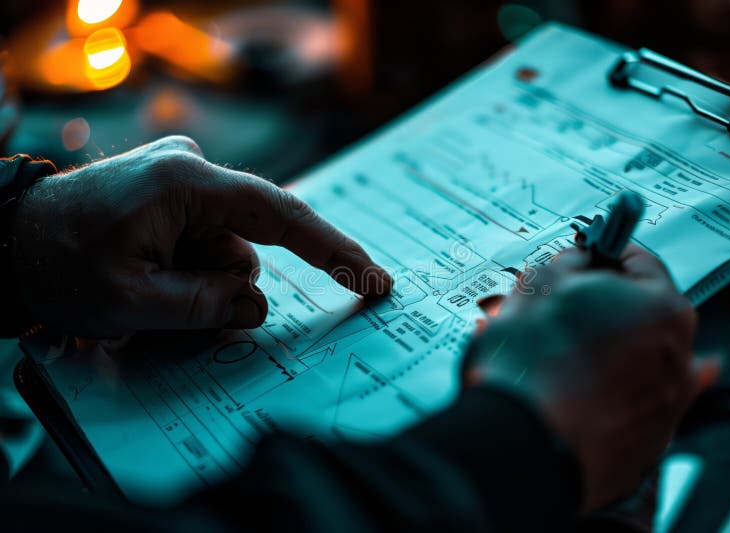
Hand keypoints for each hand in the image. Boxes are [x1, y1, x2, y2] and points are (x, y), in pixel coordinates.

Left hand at [12, 136, 391, 336]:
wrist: (6, 239)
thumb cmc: (55, 263)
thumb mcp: (129, 302)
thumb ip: (204, 306)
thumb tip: (255, 302)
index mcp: (185, 183)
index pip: (280, 215)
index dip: (332, 250)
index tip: (372, 279)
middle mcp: (191, 169)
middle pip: (247, 245)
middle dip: (222, 285)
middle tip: (167, 305)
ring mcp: (182, 178)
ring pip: (226, 252)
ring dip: (199, 282)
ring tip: (144, 287)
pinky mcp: (174, 194)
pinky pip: (207, 243)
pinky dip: (190, 271)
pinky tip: (148, 273)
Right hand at [464, 246, 717, 511]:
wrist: (521, 443)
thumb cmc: (532, 362)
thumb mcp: (540, 283)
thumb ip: (570, 264)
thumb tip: (579, 264)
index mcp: (661, 308)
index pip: (640, 261)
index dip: (606, 253)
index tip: (589, 256)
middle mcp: (678, 357)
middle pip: (642, 313)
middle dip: (606, 304)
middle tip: (565, 305)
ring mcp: (667, 405)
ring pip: (639, 360)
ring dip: (611, 350)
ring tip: (561, 353)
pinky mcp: (647, 443)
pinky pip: (632, 404)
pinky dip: (614, 394)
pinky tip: (595, 390)